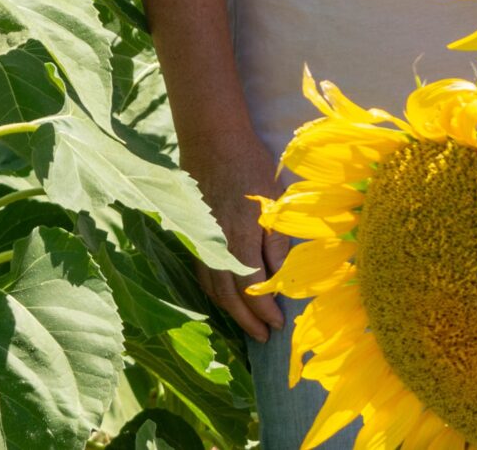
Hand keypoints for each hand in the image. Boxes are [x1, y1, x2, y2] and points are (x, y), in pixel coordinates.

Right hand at [190, 136, 285, 341]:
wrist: (212, 140)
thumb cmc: (249, 165)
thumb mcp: (273, 201)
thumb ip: (275, 242)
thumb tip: (280, 277)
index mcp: (240, 239)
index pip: (251, 288)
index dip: (264, 311)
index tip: (277, 325)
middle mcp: (217, 246)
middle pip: (228, 296)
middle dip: (247, 320)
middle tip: (264, 337)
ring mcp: (202, 240)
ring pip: (212, 288)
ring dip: (230, 310)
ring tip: (248, 323)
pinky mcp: (195, 233)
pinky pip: (203, 273)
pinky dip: (215, 292)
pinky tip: (225, 296)